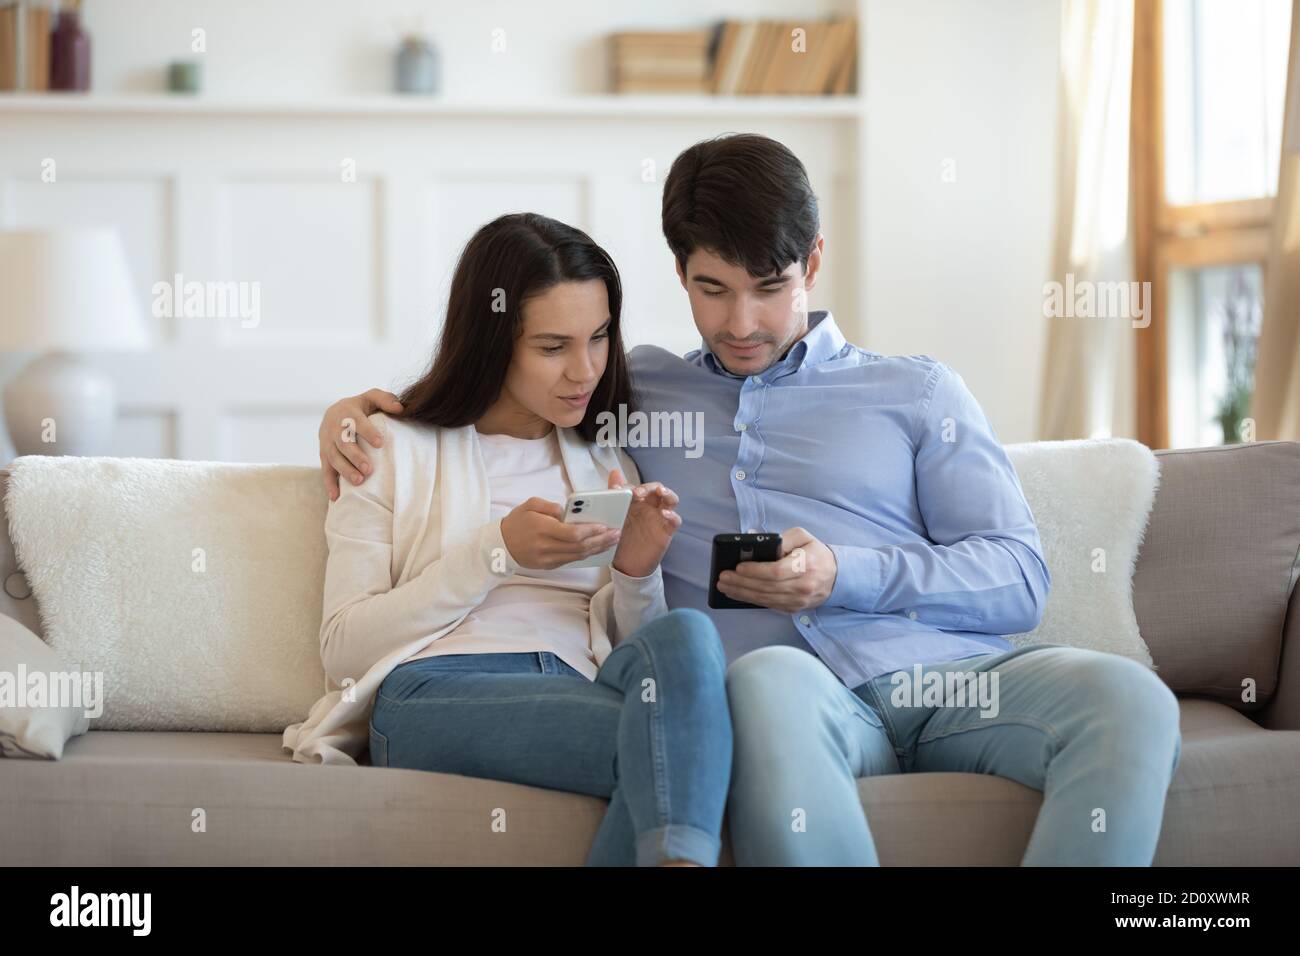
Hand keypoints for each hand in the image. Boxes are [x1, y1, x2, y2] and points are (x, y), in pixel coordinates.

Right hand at [320, 388, 403, 499]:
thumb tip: (400, 409)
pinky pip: (324, 469)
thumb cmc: (361, 407)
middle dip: (354, 456)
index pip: (356, 421)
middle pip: (341, 442)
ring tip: (359, 481)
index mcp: (347, 411)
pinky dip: (329, 483)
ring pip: (332, 457)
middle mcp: (333, 426)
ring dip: (344, 470)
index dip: (367, 432)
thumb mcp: (372, 398)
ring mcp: (326, 441)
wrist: (335, 412)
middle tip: (369, 469)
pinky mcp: (323, 454)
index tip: (380, 443)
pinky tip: (336, 497)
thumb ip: (386, 400)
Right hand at [501, 497, 621, 570]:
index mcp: (542, 529)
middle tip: (617, 534)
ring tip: (612, 541)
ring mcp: (548, 559)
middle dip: (601, 540)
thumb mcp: (531, 504)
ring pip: (578, 556)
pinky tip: (598, 548)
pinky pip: (572, 560)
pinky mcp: (549, 566)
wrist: (500, 546)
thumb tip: (569, 513)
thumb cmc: (517, 521)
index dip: (590, 531)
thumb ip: (551, 506)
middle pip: (580, 547)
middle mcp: (546, 547)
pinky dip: (587, 554)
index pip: (572, 534)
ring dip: (597, 549)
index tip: (604, 526)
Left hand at [609, 468, 681, 577]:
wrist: (628, 565)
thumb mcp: (615, 517)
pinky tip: (664, 514)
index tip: (617, 489)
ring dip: (667, 493)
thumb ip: (615, 495)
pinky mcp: (667, 531)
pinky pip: (675, 520)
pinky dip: (672, 515)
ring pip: (671, 500)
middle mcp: (650, 507)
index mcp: (638, 502)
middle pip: (657, 489)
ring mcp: (660, 518)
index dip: (630, 485)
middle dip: (649, 487)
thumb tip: (615, 472)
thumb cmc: (623, 539)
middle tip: (638, 492)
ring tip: (660, 492)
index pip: (639, 487)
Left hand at [716, 527, 837, 612]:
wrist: (836, 576)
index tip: (738, 566)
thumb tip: (759, 544)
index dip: (756, 571)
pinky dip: (750, 600)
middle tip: (722, 578)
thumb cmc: (815, 553)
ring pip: (765, 599)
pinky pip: (768, 605)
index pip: (777, 572)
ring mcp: (798, 600)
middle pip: (767, 587)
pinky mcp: (793, 608)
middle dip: (741, 583)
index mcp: (806, 565)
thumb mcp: (803, 536)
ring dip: (741, 593)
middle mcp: (803, 586)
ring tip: (724, 586)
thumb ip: (783, 538)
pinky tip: (736, 593)